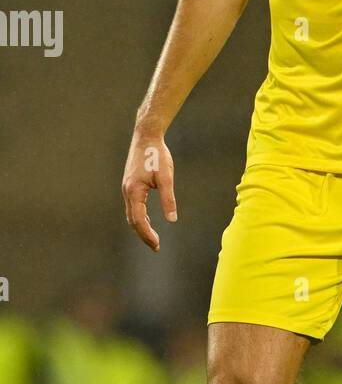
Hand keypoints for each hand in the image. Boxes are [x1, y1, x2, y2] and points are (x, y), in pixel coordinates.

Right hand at [122, 128, 176, 251]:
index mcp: (134, 191)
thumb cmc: (157, 155)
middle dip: (143, 234)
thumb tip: (172, 220)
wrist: (146, 136)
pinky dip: (138, 217)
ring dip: (140, 227)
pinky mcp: (130, 184)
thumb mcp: (166, 177)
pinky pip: (132, 206)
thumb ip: (168, 199)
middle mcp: (127, 191)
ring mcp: (127, 188)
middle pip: (132, 220)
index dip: (147, 234)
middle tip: (156, 247)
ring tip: (152, 238)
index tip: (157, 245)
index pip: (138, 220)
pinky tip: (147, 220)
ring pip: (130, 214)